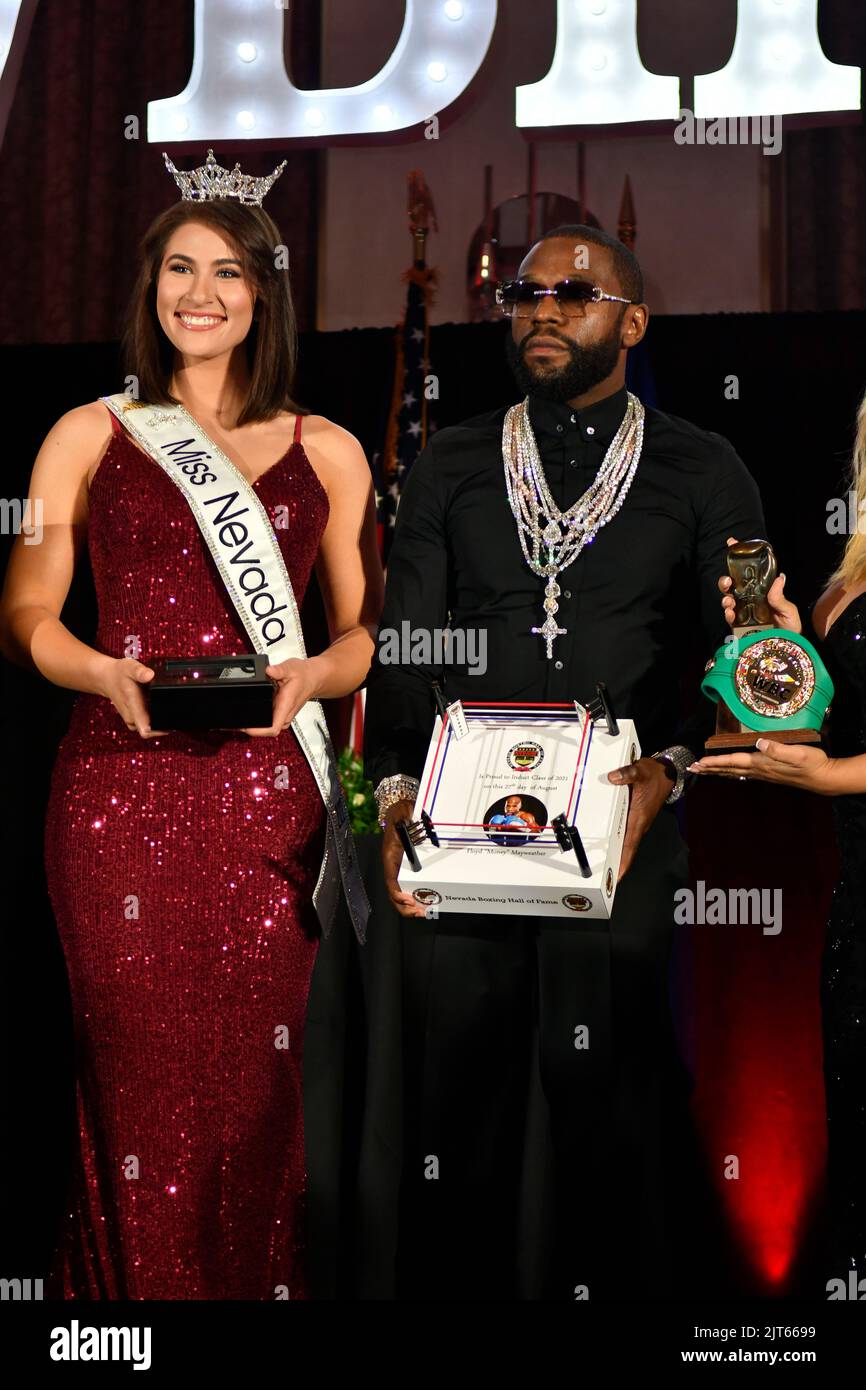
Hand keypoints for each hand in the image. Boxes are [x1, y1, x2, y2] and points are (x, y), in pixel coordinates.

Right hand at [98, 657, 170, 738]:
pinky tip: (158, 705)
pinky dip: (155, 716)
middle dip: (164, 722)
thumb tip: (150, 675)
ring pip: (152, 728)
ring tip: (163, 703)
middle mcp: (133, 718)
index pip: (146, 731)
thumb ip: (140, 671)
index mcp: (132, 709)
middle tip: (171, 707)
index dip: (161, 731)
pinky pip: (149, 723)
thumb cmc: (119, 674)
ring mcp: (134, 720)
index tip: (171, 722)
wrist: (108, 678)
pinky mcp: (136, 719)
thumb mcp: (130, 667)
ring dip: (160, 719)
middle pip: (153, 731)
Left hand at [240, 657, 319, 736]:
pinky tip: (249, 712)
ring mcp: (282, 716)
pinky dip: (257, 720)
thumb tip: (268, 670)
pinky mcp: (280, 714)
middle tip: (234, 720)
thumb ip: (278, 670)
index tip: (244, 727)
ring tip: (238, 716)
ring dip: (253, 725)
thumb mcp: (290, 668)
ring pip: (266, 728)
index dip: (257, 731)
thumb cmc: (303, 675)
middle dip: (249, 728)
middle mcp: (284, 715)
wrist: (313, 679)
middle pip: (266, 731)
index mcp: (286, 706)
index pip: (273, 728)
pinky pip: (267, 722)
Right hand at [381, 800, 426, 917]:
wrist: (401, 811)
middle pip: (395, 893)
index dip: (397, 893)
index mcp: (390, 857)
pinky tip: (428, 902)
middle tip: (420, 912)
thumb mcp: (401, 813)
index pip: (390, 880)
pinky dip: (417, 897)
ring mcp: (401, 868)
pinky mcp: (410, 868)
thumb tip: (405, 821)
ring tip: (425, 912)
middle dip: (406, 906)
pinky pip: (411, 887)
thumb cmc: (400, 814)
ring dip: (412, 906)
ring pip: (402, 894)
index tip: (408, 899)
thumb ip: (402, 818)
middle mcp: (394, 866)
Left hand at [607, 756, 671, 880]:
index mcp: (639, 817)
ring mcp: (637, 821)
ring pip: (625, 841)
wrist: (667, 772)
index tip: (617, 876)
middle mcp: (639, 823)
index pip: (630, 844)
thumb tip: (613, 778)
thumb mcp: (641, 771)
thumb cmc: (655, 774)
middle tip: (602, 877)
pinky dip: (617, 840)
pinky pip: (624, 832)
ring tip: (601, 865)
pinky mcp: (635, 816)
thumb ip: (628, 773)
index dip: (624, 861)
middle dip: (616, 863)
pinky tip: (607, 844)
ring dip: (616, 853)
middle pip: (626, 848)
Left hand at [688, 737, 838, 793]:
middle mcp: (759, 770)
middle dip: (710, 769)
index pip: (733, 761)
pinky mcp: (769, 774)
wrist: (824, 778)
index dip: (715, 761)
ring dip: (717, 771)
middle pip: (729, 769)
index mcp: (762, 763)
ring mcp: (764, 774)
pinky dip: (731, 772)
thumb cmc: (812, 763)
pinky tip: (729, 772)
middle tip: (692, 769)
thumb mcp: (797, 753)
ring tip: (704, 770)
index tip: (699, 763)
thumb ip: (778, 748)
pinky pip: (743, 773)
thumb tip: (760, 742)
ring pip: (734, 772)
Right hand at [719, 535, 801, 633]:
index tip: (731, 542)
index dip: (739, 556)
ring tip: (729, 601)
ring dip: (725, 597)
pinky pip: (730, 618)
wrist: (789, 650)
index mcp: (762, 592)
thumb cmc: (792, 629)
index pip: (750, 572)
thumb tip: (778, 578)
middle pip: (733, 586)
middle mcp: (750, 600)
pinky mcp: (739, 627)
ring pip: (728, 600)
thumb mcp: (789, 611)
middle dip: (726, 580)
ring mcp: (744, 613)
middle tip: (728, 581)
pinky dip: (728, 614)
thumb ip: (780, 597)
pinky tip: (731, 613)